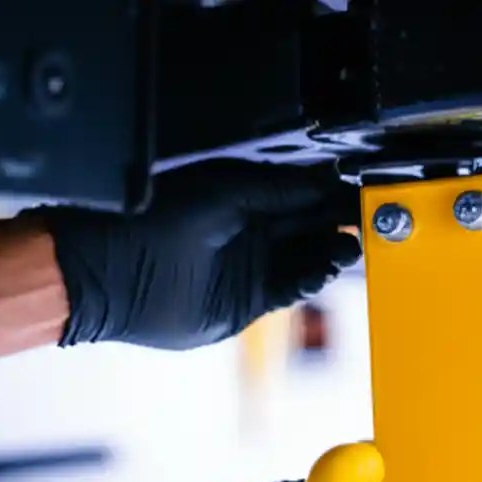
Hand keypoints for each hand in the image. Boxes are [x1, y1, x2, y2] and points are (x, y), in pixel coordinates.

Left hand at [40, 160, 360, 349]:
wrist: (111, 278)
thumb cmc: (151, 223)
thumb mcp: (224, 193)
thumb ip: (276, 189)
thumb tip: (321, 181)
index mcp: (246, 193)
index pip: (304, 189)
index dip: (334, 189)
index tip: (363, 188)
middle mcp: (253, 228)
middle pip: (314, 222)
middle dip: (342, 221)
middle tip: (370, 220)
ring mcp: (253, 264)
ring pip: (310, 257)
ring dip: (333, 253)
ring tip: (350, 248)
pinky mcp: (250, 299)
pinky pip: (294, 287)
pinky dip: (313, 279)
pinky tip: (324, 270)